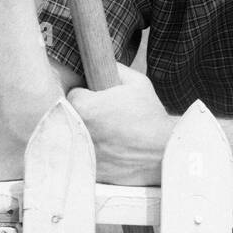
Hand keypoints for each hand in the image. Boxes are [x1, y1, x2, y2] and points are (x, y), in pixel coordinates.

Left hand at [67, 64, 175, 186]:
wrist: (163, 150)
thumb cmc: (150, 115)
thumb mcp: (137, 82)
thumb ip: (115, 68)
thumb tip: (102, 62)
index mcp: (85, 107)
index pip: (73, 95)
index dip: (87, 95)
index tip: (99, 99)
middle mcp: (78, 131)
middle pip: (69, 117)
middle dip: (82, 114)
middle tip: (102, 117)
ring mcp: (82, 153)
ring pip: (74, 138)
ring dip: (85, 134)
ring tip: (107, 134)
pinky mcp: (89, 170)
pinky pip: (83, 157)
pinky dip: (92, 153)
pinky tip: (109, 149)